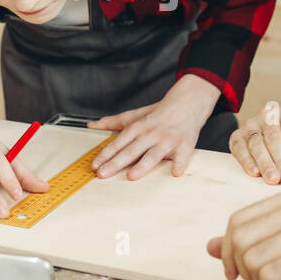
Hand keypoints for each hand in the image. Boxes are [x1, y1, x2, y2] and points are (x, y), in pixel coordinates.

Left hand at [87, 75, 219, 179]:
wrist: (188, 103)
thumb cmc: (159, 113)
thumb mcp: (135, 115)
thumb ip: (113, 122)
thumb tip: (92, 125)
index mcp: (138, 127)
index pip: (118, 142)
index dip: (105, 154)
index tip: (94, 165)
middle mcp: (151, 134)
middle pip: (131, 150)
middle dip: (116, 163)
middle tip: (102, 174)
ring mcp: (168, 140)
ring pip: (153, 155)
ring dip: (142, 165)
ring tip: (131, 176)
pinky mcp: (185, 145)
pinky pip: (182, 157)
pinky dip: (179, 164)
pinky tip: (174, 172)